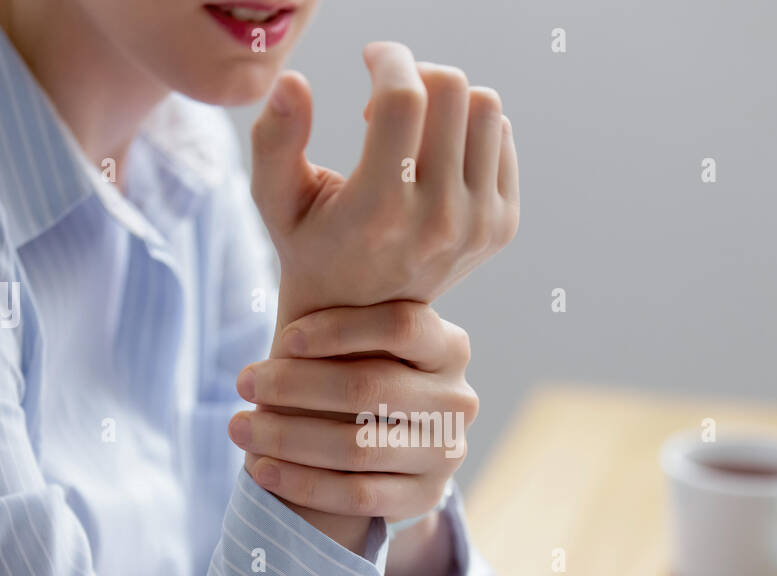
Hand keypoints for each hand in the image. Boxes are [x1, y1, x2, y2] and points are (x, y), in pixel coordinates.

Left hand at [229, 301, 476, 523]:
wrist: (387, 455)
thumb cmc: (359, 376)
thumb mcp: (360, 343)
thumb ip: (337, 319)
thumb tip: (289, 264)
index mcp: (449, 347)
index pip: (401, 326)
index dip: (339, 330)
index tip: (285, 339)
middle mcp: (458, 400)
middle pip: (371, 387)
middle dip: (295, 385)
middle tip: (244, 383)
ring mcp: (446, 453)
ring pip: (358, 446)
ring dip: (287, 437)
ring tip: (239, 427)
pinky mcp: (425, 498)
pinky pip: (357, 495)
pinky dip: (302, 482)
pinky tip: (262, 469)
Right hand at [249, 41, 519, 326]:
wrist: (362, 318)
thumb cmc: (311, 244)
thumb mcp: (276, 198)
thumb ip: (274, 139)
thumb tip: (292, 81)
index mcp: (381, 210)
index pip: (403, 99)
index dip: (388, 59)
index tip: (372, 56)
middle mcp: (439, 220)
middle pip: (452, 90)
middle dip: (416, 74)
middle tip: (386, 97)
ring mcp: (478, 225)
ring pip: (485, 108)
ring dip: (445, 99)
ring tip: (412, 124)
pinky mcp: (501, 225)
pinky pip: (502, 137)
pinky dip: (469, 128)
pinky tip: (434, 151)